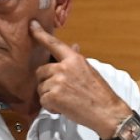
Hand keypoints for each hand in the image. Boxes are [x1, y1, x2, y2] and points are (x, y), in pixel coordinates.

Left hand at [30, 20, 130, 136]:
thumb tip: (73, 47)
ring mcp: (58, 81)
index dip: (40, 34)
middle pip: (41, 71)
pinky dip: (51, 107)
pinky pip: (43, 101)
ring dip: (50, 96)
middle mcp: (64, 68)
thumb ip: (76, 61)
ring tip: (67, 101)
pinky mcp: (53, 96)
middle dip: (46, 82)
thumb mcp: (90, 72)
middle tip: (62, 91)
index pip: (54, 44)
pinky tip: (64, 108)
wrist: (108, 113)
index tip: (32, 26)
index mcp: (74, 59)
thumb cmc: (101, 95)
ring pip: (41, 88)